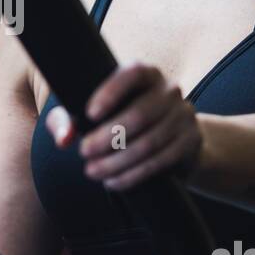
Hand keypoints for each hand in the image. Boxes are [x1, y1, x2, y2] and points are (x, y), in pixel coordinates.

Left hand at [44, 61, 202, 190]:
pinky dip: (134, 174)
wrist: (173, 137)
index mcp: (146, 73)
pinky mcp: (190, 141)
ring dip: (118, 162)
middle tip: (84, 153)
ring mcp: (184, 115)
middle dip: (108, 137)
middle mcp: (169, 89)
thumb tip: (63, 138)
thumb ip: (69, 119)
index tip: (89, 114)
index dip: (111, 92)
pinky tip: (113, 181)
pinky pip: (160, 161)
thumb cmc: (122, 118)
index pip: (131, 74)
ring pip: (149, 142)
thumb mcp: (94, 113)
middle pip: (139, 115)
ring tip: (93, 171)